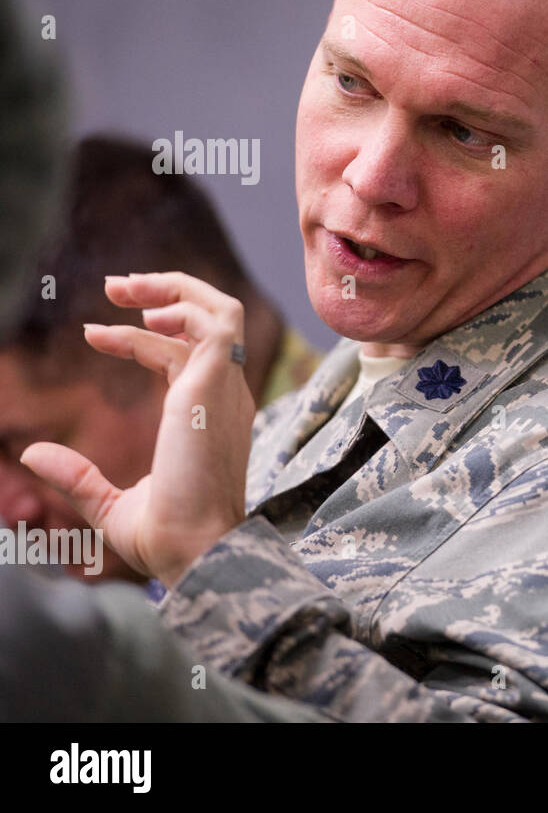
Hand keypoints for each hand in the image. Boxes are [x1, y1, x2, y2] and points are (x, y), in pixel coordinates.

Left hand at [20, 272, 254, 586]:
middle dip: (168, 292)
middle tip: (115, 286)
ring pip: (220, 312)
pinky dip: (181, 308)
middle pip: (213, 321)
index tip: (93, 332)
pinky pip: (214, 325)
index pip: (184, 355)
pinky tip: (141, 316)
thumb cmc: (166, 537)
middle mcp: (223, 396)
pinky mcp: (215, 387)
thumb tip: (33, 455)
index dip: (139, 338)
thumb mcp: (109, 504)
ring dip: (175, 289)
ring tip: (124, 288)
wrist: (195, 549)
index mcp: (208, 417)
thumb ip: (78, 476)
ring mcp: (224, 389)